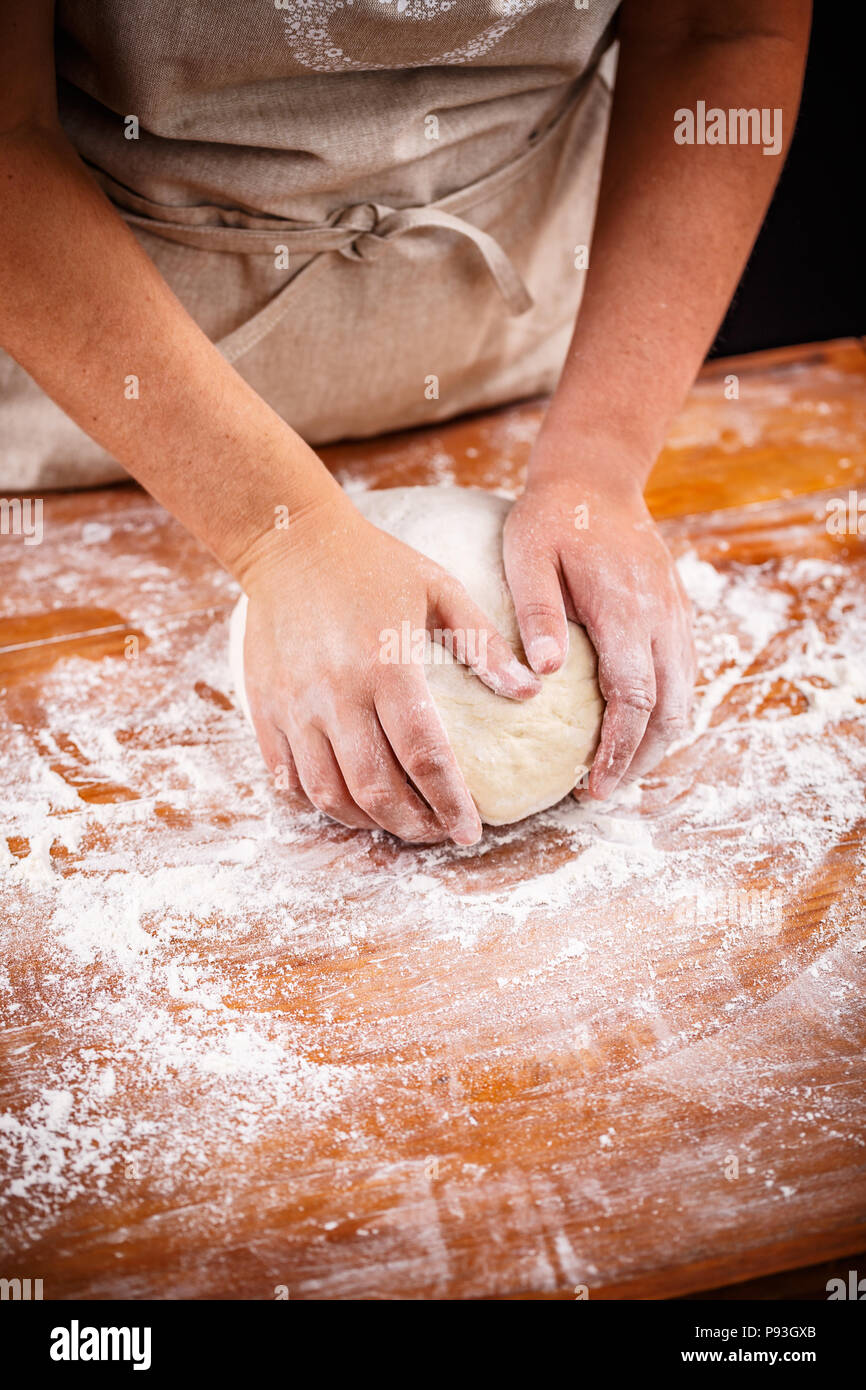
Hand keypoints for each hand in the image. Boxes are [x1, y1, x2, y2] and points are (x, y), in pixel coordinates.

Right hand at [239, 493, 540, 844]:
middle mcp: (336, 695)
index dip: (450, 803)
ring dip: (367, 822)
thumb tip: (531, 691)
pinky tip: (348, 800)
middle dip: (412, 825)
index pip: (424, 756)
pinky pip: (288, 777)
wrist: (289, 543)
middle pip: (375, 790)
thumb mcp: (441, 590)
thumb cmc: (375, 565)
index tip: (472, 831)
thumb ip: (484, 644)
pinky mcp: (266, 709)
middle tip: (438, 833)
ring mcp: (295, 706)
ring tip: (398, 822)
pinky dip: (318, 802)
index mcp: (386, 667)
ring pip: (328, 794)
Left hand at [503, 444, 694, 799]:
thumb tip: (543, 673)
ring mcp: (674, 616)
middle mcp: (661, 619)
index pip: (634, 698)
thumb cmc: (554, 517)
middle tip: (602, 791)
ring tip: (617, 769)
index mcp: (625, 610)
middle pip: (669, 710)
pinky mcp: (675, 613)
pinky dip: (664, 709)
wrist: (597, 475)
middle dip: (641, 759)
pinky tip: (633, 724)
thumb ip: (537, 613)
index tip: (595, 786)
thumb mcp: (528, 556)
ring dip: (656, 739)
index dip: (619, 749)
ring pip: (684, 696)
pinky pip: (682, 674)